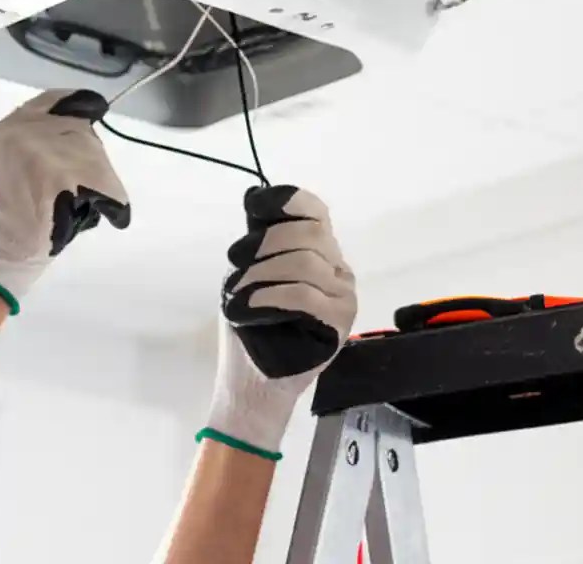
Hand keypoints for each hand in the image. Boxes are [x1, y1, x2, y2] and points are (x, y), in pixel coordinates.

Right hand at [0, 90, 129, 314]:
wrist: (2, 248)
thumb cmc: (10, 211)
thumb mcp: (12, 160)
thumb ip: (39, 138)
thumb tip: (81, 124)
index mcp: (10, 127)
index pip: (54, 101)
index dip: (78, 105)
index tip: (94, 108)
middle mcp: (22, 132)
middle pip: (81, 131)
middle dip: (91, 157)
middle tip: (87, 186)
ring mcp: (39, 152)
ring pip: (94, 156)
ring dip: (102, 182)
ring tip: (90, 203)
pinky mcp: (58, 177)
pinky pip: (103, 183)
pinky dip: (115, 202)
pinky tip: (114, 215)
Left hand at [203, 186, 356, 456]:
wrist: (253, 383)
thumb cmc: (250, 327)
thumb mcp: (248, 276)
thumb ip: (261, 244)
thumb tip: (255, 198)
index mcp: (318, 253)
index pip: (316, 212)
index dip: (290, 201)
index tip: (257, 207)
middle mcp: (338, 269)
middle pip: (309, 233)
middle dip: (266, 243)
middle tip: (237, 264)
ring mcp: (344, 295)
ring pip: (304, 262)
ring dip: (261, 275)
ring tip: (239, 296)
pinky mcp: (341, 321)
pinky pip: (304, 295)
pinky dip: (269, 298)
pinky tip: (248, 308)